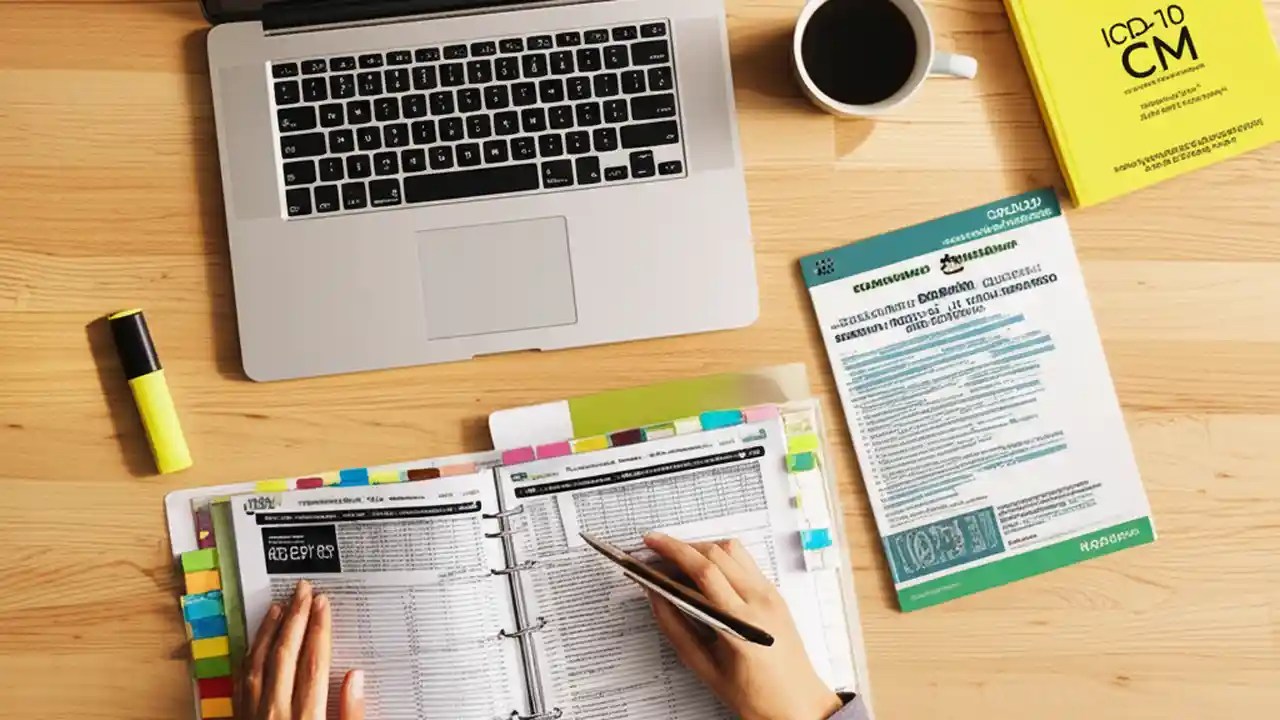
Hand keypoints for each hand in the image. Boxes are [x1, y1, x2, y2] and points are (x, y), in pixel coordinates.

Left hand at [241, 580, 364, 719]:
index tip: (322, 604)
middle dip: (296, 618)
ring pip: (257, 664)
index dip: (319, 629)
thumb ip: (351, 714)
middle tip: (303, 592)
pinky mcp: (239, 719)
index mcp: (307, 718)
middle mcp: (276, 712)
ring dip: (268, 632)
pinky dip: (249, 657)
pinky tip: (255, 644)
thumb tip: (356, 678)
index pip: (313, 663)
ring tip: (278, 607)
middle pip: (284, 655)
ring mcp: (253, 715)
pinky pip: (241, 682)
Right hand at [643, 532, 842, 719]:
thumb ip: (675, 629)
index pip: (703, 571)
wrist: (798, 705)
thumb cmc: (756, 696)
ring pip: (732, 550)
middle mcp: (761, 602)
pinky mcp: (776, 594)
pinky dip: (721, 557)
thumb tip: (655, 596)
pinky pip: (746, 562)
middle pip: (716, 553)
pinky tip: (706, 572)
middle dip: (681, 547)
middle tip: (656, 553)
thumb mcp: (705, 667)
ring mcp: (771, 595)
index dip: (673, 551)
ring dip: (702, 548)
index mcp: (742, 623)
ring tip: (679, 561)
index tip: (651, 544)